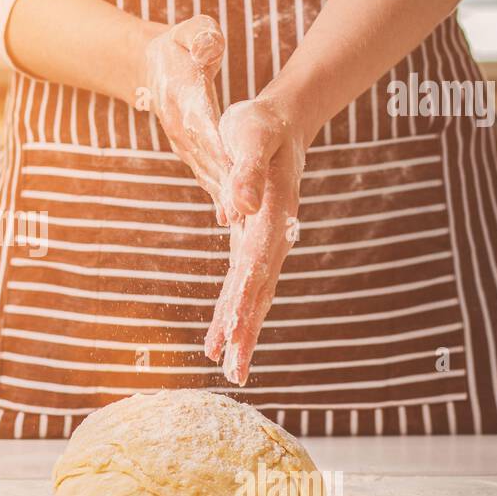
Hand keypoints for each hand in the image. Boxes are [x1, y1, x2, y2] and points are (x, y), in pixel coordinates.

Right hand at [140, 15, 239, 224]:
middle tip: (242, 206)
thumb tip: (209, 49)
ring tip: (242, 221)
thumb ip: (201, 36)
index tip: (231, 164)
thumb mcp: (190, 30)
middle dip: (222, 180)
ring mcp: (181, 142)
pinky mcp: (188, 153)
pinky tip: (234, 219)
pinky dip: (218, 195)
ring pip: (204, 170)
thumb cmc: (179, 46)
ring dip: (221, 195)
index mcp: (180, 93)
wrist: (152, 68)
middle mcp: (178, 124)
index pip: (200, 120)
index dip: (215, 143)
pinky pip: (205, 175)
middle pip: (203, 155)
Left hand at [203, 96, 308, 384]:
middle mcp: (274, 237)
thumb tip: (233, 210)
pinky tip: (218, 335)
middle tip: (235, 373)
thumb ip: (245, 172)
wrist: (278, 123)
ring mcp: (266, 244)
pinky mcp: (254, 244)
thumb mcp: (251, 136)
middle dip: (246, 332)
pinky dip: (232, 311)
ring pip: (254, 295)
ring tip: (228, 368)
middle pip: (259, 292)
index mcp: (273, 215)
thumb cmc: (261, 125)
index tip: (234, 332)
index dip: (245, 300)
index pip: (257, 265)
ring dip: (240, 330)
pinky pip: (244, 284)